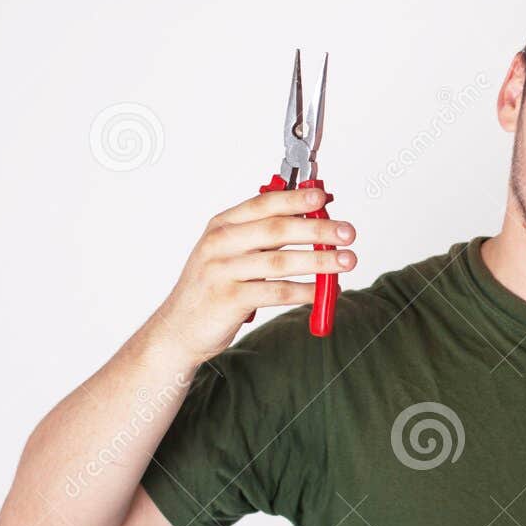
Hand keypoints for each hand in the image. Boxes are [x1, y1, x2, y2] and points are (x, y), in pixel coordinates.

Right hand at [151, 186, 354, 364]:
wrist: (178, 328)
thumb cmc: (211, 287)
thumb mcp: (228, 252)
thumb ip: (262, 234)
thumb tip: (311, 218)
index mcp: (222, 226)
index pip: (263, 204)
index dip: (295, 199)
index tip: (323, 198)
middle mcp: (220, 244)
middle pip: (277, 230)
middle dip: (318, 229)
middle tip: (347, 232)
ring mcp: (223, 272)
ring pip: (281, 262)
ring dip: (319, 261)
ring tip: (346, 260)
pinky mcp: (230, 300)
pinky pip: (276, 292)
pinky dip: (304, 291)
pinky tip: (322, 291)